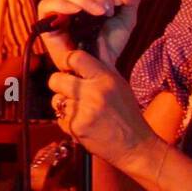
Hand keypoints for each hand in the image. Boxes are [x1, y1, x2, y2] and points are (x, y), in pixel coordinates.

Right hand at [37, 0, 139, 71]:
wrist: (99, 64)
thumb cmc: (109, 42)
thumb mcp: (127, 19)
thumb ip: (131, 1)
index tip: (120, 1)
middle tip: (109, 10)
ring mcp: (58, 6)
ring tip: (100, 14)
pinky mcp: (45, 19)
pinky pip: (47, 3)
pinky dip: (64, 4)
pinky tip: (77, 12)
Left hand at [47, 50, 157, 169]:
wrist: (135, 147)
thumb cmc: (128, 116)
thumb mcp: (121, 86)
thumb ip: (103, 68)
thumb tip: (95, 44)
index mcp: (107, 79)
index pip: (75, 57)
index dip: (68, 62)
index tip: (69, 67)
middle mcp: (94, 92)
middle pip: (56, 79)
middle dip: (60, 85)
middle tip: (73, 92)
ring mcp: (83, 111)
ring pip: (56, 100)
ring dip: (65, 105)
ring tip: (84, 112)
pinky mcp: (75, 127)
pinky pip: (59, 119)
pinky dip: (68, 122)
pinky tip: (84, 125)